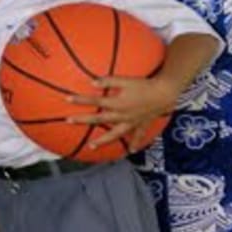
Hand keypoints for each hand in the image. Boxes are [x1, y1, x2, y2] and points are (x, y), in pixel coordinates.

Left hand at [68, 74, 182, 149]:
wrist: (164, 94)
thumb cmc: (144, 85)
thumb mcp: (125, 80)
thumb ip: (107, 82)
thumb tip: (91, 82)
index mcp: (116, 104)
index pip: (95, 102)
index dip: (81, 100)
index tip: (67, 99)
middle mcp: (121, 115)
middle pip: (99, 120)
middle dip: (83, 120)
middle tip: (69, 121)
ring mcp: (131, 122)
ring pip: (114, 134)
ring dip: (102, 141)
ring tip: (91, 146)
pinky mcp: (142, 124)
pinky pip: (137, 136)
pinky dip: (134, 143)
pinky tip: (130, 150)